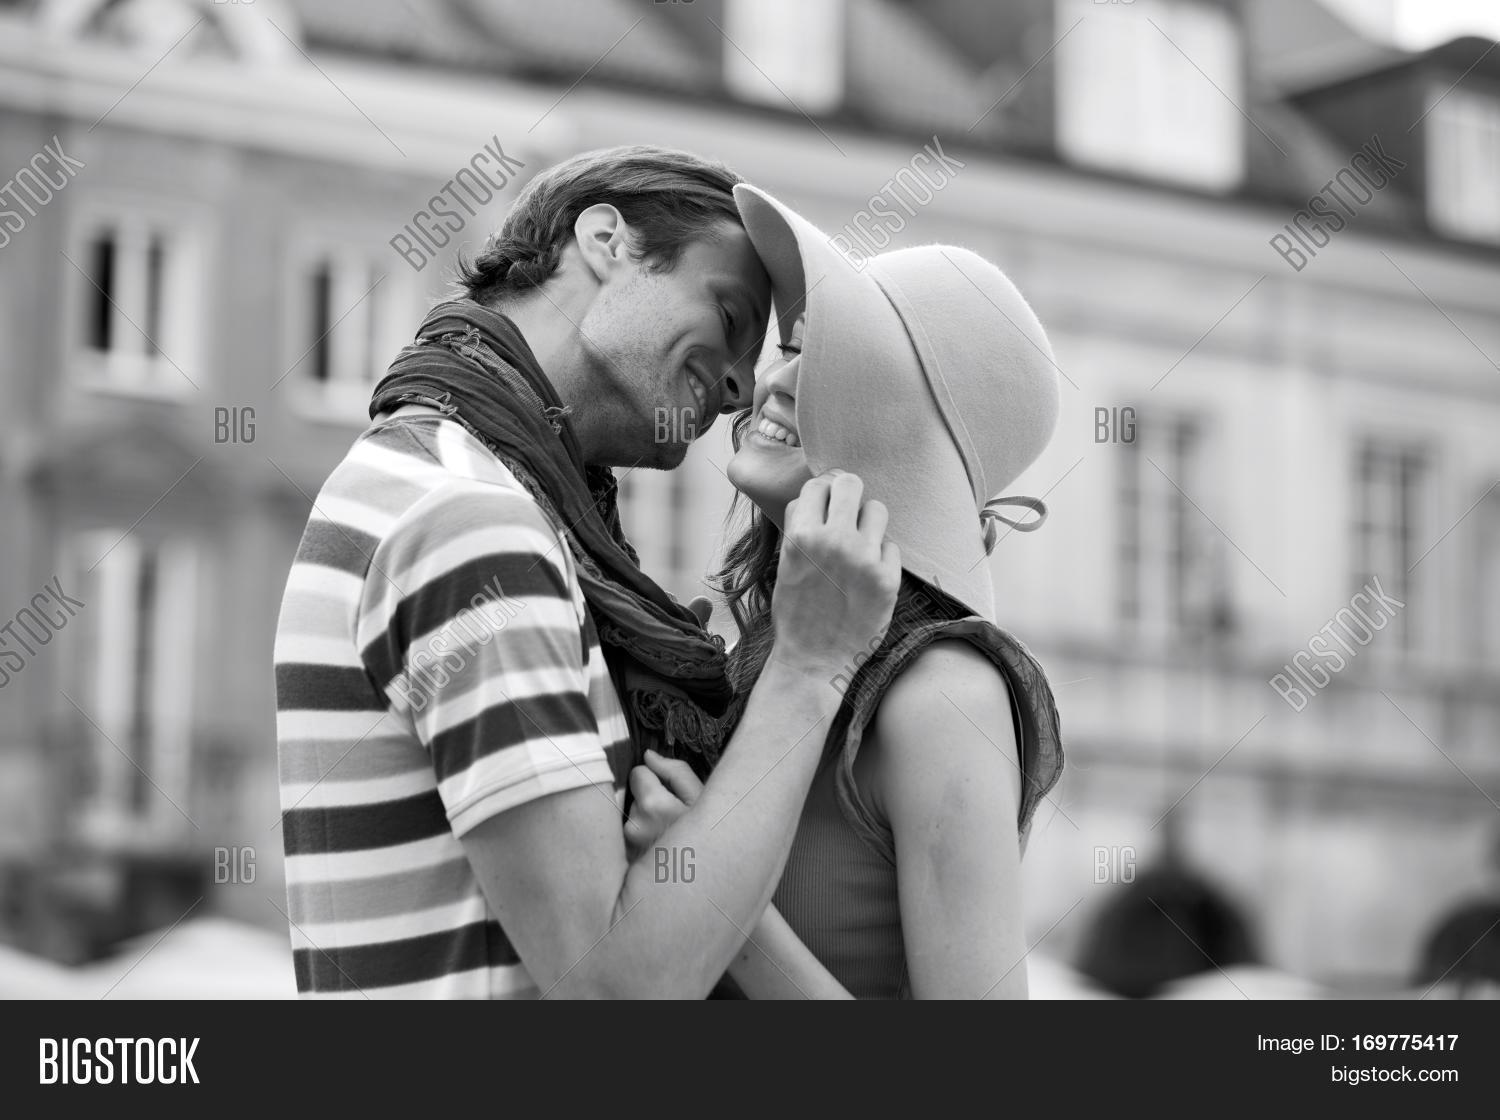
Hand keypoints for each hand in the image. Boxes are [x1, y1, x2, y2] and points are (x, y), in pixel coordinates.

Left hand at [624, 749, 704, 858]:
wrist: (704, 877)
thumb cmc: (708, 835)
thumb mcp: (701, 797)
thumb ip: (675, 771)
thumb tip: (648, 756)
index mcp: (653, 805)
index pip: (637, 773)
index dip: (655, 779)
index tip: (670, 794)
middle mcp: (634, 824)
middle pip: (634, 795)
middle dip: (650, 800)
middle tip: (672, 817)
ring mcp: (628, 844)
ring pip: (633, 815)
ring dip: (646, 819)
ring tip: (668, 833)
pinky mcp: (626, 858)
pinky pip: (631, 833)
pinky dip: (642, 835)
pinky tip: (660, 846)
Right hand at [770, 470, 900, 676]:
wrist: (812, 660)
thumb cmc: (795, 611)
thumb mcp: (784, 563)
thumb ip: (798, 526)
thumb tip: (819, 492)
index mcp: (801, 537)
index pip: (817, 484)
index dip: (822, 492)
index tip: (826, 502)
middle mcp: (833, 542)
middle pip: (850, 483)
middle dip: (847, 493)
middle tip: (847, 511)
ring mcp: (864, 559)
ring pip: (877, 509)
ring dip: (868, 522)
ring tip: (859, 544)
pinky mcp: (888, 579)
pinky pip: (891, 544)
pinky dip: (880, 555)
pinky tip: (867, 574)